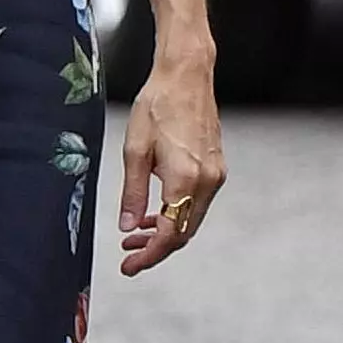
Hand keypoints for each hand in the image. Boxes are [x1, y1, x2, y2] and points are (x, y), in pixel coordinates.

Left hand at [118, 40, 224, 275]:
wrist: (187, 75)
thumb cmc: (158, 104)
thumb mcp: (134, 150)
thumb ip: (132, 192)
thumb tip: (127, 226)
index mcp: (185, 179)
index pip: (168, 233)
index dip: (148, 256)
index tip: (129, 266)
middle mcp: (206, 181)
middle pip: (183, 233)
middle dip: (155, 248)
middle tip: (128, 256)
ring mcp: (215, 175)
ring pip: (190, 219)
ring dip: (165, 231)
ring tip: (134, 234)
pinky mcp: (216, 168)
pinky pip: (196, 202)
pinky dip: (175, 213)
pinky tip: (153, 211)